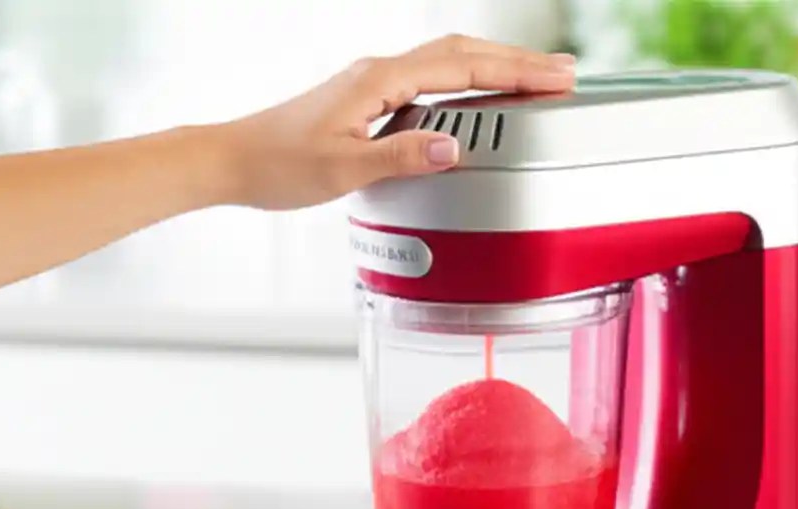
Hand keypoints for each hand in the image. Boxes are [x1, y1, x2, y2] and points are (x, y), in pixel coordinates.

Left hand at [211, 34, 575, 210]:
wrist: (233, 159)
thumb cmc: (278, 163)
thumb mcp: (343, 168)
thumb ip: (402, 155)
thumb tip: (454, 148)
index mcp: (379, 80)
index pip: (464, 67)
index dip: (516, 72)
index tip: (558, 78)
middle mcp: (379, 72)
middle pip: (463, 51)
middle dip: (518, 61)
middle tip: (564, 73)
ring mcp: (373, 81)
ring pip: (448, 60)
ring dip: (495, 66)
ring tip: (535, 80)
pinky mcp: (367, 97)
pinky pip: (430, 78)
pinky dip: (467, 80)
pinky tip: (478, 97)